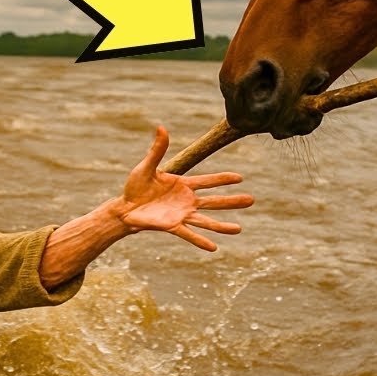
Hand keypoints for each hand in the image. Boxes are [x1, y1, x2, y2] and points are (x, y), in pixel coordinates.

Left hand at [115, 126, 252, 250]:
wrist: (124, 208)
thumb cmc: (135, 187)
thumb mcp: (146, 167)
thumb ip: (157, 150)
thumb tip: (161, 127)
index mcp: (183, 184)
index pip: (208, 181)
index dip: (223, 179)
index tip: (240, 177)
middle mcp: (186, 201)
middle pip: (214, 201)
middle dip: (232, 201)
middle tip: (252, 200)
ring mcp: (181, 215)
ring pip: (206, 221)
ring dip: (222, 226)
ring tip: (238, 229)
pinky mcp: (172, 226)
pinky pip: (189, 234)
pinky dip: (200, 241)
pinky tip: (213, 247)